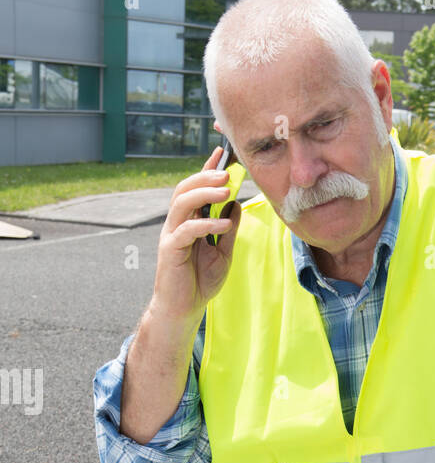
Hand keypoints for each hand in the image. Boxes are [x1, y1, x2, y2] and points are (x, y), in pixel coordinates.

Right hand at [150, 145, 241, 330]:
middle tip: (227, 173)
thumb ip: (229, 229)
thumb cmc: (200, 281)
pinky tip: (225, 223)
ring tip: (225, 190)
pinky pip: (187, 230)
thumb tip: (236, 205)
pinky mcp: (170, 250)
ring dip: (204, 193)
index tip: (222, 153)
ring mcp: (171, 235)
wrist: (184, 309)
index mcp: (188, 221)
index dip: (207, 169)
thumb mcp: (223, 252)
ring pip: (182, 203)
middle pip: (185, 189)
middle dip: (205, 177)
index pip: (196, 189)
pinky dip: (207, 224)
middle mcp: (177, 224)